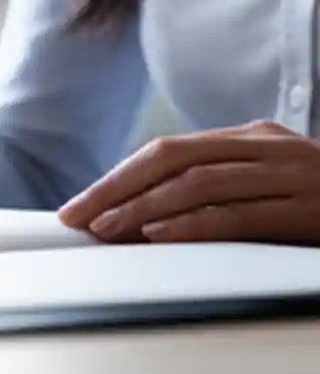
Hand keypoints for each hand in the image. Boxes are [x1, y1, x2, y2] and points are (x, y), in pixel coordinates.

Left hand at [59, 120, 319, 244]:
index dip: (118, 178)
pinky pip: (239, 215)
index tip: (78, 206)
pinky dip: (193, 225)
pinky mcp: (310, 211)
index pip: (169, 151)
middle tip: (76, 218)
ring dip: (143, 209)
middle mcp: (271, 148)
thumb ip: (222, 187)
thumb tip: (142, 216)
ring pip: (199, 184)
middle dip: (116, 189)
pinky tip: (159, 236)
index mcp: (255, 137)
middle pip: (172, 159)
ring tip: (106, 229)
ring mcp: (294, 176)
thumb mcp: (272, 183)